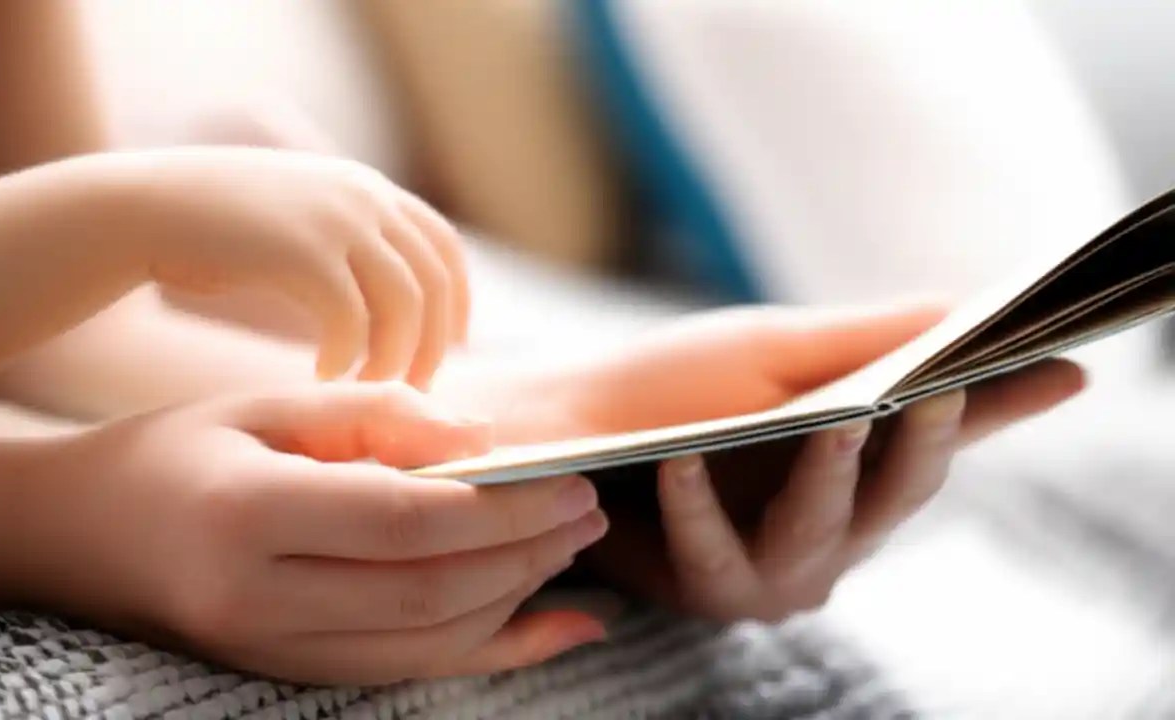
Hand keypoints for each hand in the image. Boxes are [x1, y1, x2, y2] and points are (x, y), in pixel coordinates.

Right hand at [20, 383, 606, 683]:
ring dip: (513, 600)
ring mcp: (268, 651)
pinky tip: (555, 630)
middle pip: (427, 592)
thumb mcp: (263, 403)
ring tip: (571, 549)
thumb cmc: (173, 448)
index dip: (502, 509)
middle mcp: (256, 600)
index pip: (406, 522)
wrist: (71, 532)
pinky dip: (489, 652)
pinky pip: (404, 673)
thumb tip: (488, 443)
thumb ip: (377, 416)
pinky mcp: (284, 672)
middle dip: (524, 555)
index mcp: (246, 514)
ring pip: (424, 644)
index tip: (571, 481)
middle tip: (590, 510)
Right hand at [118, 148, 468, 387]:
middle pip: (433, 282)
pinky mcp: (304, 253)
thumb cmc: (213, 226)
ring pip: (403, 306)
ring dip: (395, 358)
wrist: (142, 207)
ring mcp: (337, 221)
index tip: (453, 346)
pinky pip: (353, 321)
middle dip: (431, 344)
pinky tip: (322, 374)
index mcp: (367, 187)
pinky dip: (347, 356)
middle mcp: (363, 197)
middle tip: (415, 390)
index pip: (443, 247)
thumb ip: (347, 238)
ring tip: (369, 390)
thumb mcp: (297, 213)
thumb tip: (386, 287)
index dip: (457, 301)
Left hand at [584, 360, 1081, 621]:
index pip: (942, 433)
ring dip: (828, 477)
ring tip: (834, 421)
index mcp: (855, 466)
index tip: (1064, 362)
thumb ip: (866, 342)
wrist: (560, 436)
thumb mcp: (770, 354)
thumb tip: (969, 310)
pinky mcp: (706, 587)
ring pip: (822, 532)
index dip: (1003, 403)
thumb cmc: (668, 389)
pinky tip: (684, 459)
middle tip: (939, 388)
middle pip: (902, 492)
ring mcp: (774, 567)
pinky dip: (701, 505)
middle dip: (926, 442)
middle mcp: (831, 527)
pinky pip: (715, 550)